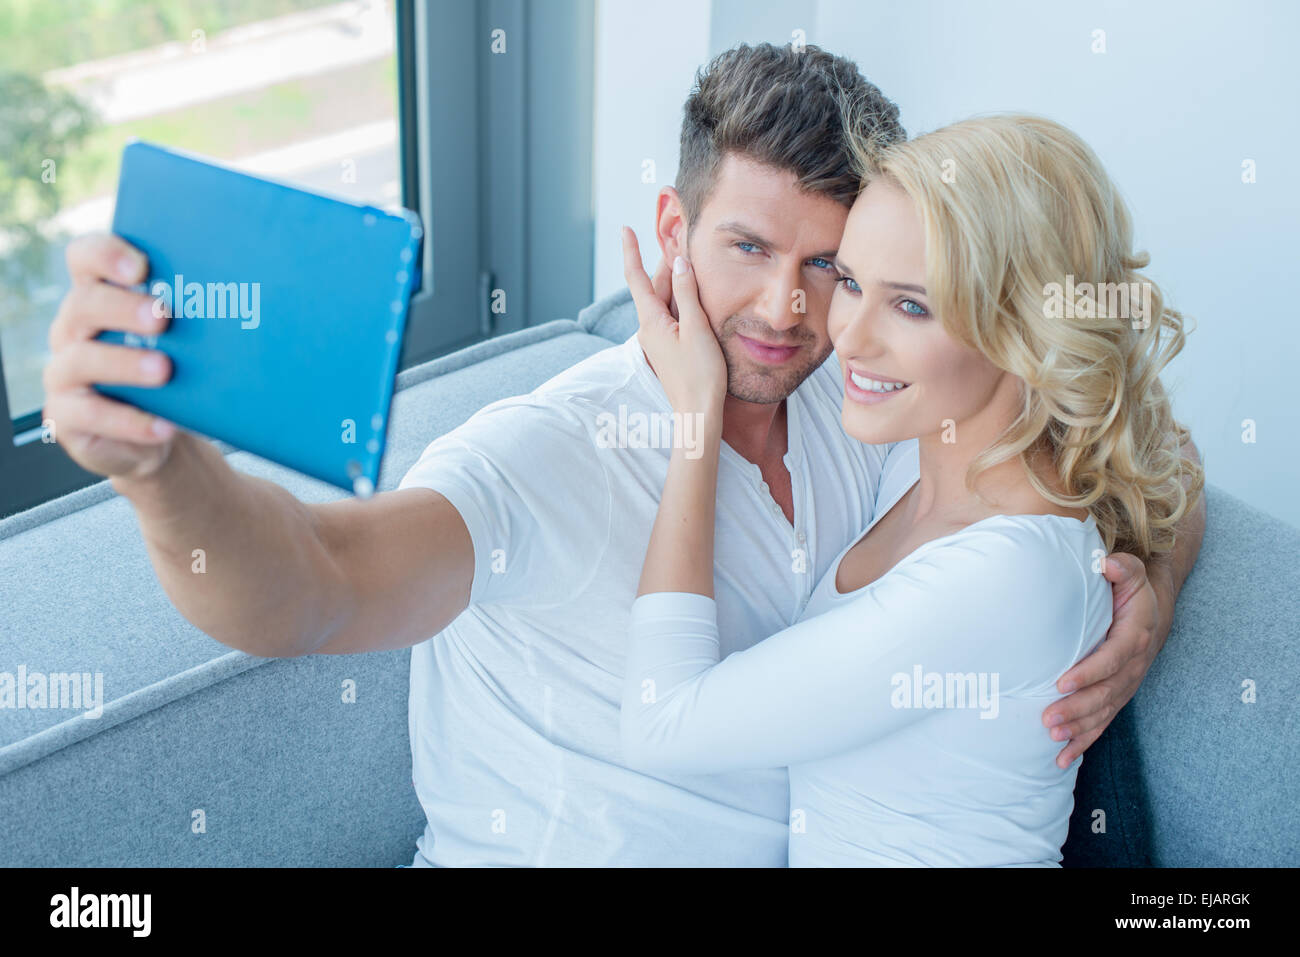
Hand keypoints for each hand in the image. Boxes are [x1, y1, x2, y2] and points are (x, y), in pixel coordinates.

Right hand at [44, 234, 177, 479]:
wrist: (156, 434)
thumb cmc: (172, 375)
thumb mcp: (181, 343)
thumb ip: (193, 315)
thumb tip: (245, 296)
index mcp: (98, 297)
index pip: (85, 258)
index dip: (106, 254)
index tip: (142, 266)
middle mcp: (74, 329)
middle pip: (84, 304)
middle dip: (123, 307)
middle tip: (162, 317)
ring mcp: (64, 373)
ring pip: (82, 359)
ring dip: (125, 363)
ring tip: (164, 370)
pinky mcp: (65, 417)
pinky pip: (90, 416)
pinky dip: (129, 421)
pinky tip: (163, 425)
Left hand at [621, 226, 725, 416]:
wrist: (698, 414)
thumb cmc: (700, 374)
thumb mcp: (697, 328)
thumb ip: (687, 293)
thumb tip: (679, 263)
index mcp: (651, 322)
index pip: (636, 278)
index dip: (631, 251)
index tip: (625, 229)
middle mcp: (649, 329)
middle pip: (654, 287)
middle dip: (664, 262)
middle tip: (677, 237)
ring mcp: (658, 340)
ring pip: (664, 301)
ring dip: (675, 281)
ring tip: (688, 260)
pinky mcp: (668, 349)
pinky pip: (671, 316)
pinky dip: (680, 300)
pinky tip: (693, 295)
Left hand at [1042, 552, 1163, 767]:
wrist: (1150, 609)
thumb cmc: (1130, 589)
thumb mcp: (1132, 572)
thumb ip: (1122, 568)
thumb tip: (1107, 563)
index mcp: (1135, 636)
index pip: (1112, 658)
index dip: (1089, 673)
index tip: (1062, 682)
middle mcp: (1133, 665)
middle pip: (1106, 693)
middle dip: (1077, 709)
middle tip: (1048, 719)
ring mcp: (1126, 684)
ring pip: (1103, 712)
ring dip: (1078, 728)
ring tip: (1052, 738)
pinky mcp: (1117, 696)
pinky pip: (1102, 723)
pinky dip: (1083, 741)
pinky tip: (1062, 759)